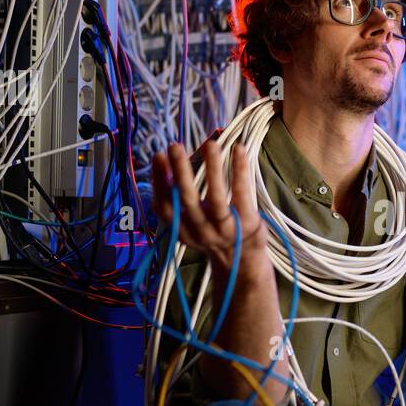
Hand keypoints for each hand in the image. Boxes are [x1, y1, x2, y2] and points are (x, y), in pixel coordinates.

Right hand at [151, 139, 267, 276]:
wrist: (242, 261)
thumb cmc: (212, 231)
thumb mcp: (189, 220)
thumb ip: (177, 195)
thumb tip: (165, 157)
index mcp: (182, 230)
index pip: (164, 207)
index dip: (159, 182)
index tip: (158, 156)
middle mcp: (201, 231)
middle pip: (187, 200)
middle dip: (180, 172)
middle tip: (174, 146)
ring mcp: (224, 229)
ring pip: (216, 197)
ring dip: (212, 169)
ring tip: (209, 144)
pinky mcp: (247, 223)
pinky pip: (242, 194)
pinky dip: (240, 170)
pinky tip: (239, 150)